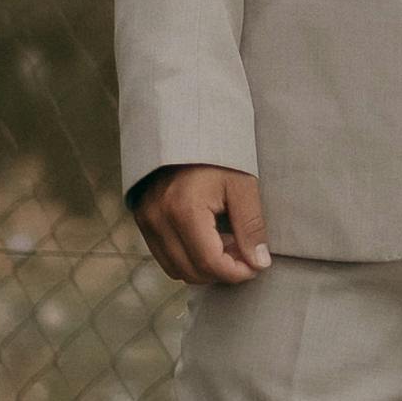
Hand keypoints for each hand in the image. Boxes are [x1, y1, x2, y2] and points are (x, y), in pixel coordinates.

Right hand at [133, 165, 270, 287]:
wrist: (186, 127)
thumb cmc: (218, 154)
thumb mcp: (242, 184)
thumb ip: (251, 226)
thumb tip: (259, 263)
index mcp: (184, 209)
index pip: (210, 263)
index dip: (237, 273)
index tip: (256, 266)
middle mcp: (159, 218)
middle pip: (192, 272)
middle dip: (222, 272)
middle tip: (245, 253)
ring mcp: (146, 220)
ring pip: (176, 269)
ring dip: (205, 268)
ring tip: (227, 244)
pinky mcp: (142, 220)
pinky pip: (165, 257)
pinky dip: (189, 259)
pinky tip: (209, 240)